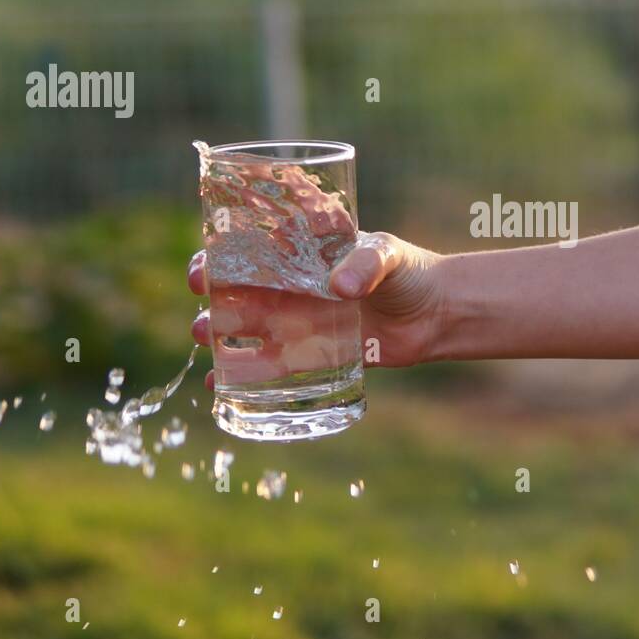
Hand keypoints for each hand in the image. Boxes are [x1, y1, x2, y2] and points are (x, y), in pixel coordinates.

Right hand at [189, 231, 445, 388]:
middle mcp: (291, 287)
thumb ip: (366, 263)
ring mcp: (297, 321)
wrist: (435, 313)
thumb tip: (340, 287)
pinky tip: (217, 388)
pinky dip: (239, 376)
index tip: (205, 272)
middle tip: (203, 314)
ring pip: (244, 329)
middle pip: (236, 291)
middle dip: (211, 301)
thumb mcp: (388, 255)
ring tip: (205, 341)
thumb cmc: (409, 271)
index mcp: (300, 254)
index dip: (217, 259)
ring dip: (217, 336)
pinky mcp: (310, 355)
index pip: (248, 250)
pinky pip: (268, 366)